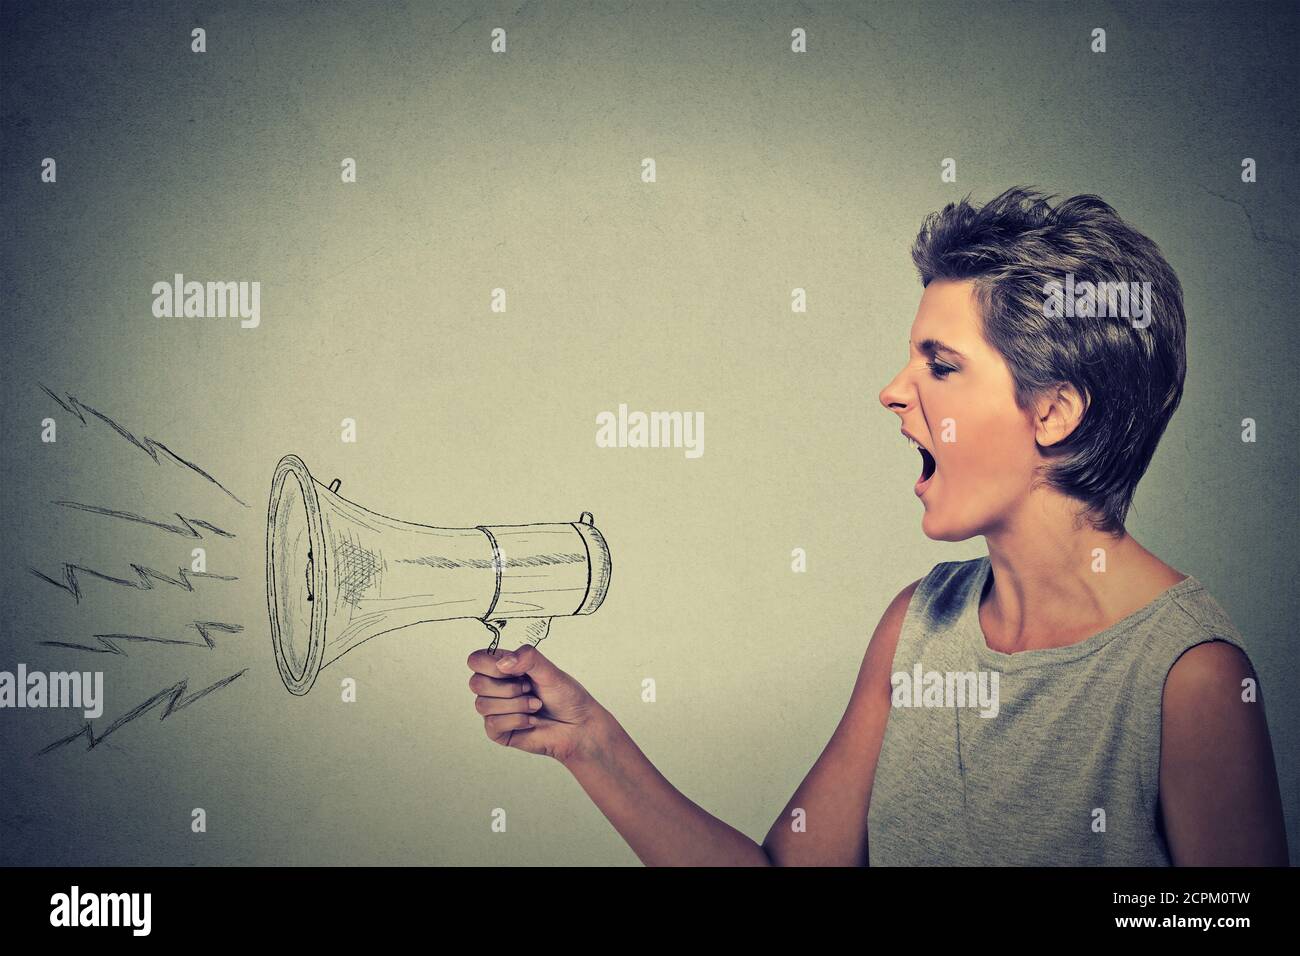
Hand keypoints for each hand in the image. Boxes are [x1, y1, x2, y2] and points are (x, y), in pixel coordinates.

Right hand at [467, 642, 606, 763]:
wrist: (579, 726)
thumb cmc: (567, 697)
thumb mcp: (550, 670)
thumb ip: (528, 658)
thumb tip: (503, 662)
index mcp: (505, 668)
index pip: (476, 660)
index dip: (491, 665)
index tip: (516, 671)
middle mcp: (496, 688)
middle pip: (475, 683)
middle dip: (508, 687)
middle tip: (529, 689)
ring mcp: (496, 710)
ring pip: (483, 705)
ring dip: (516, 705)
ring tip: (535, 706)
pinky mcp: (499, 731)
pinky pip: (492, 724)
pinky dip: (517, 720)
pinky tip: (531, 720)